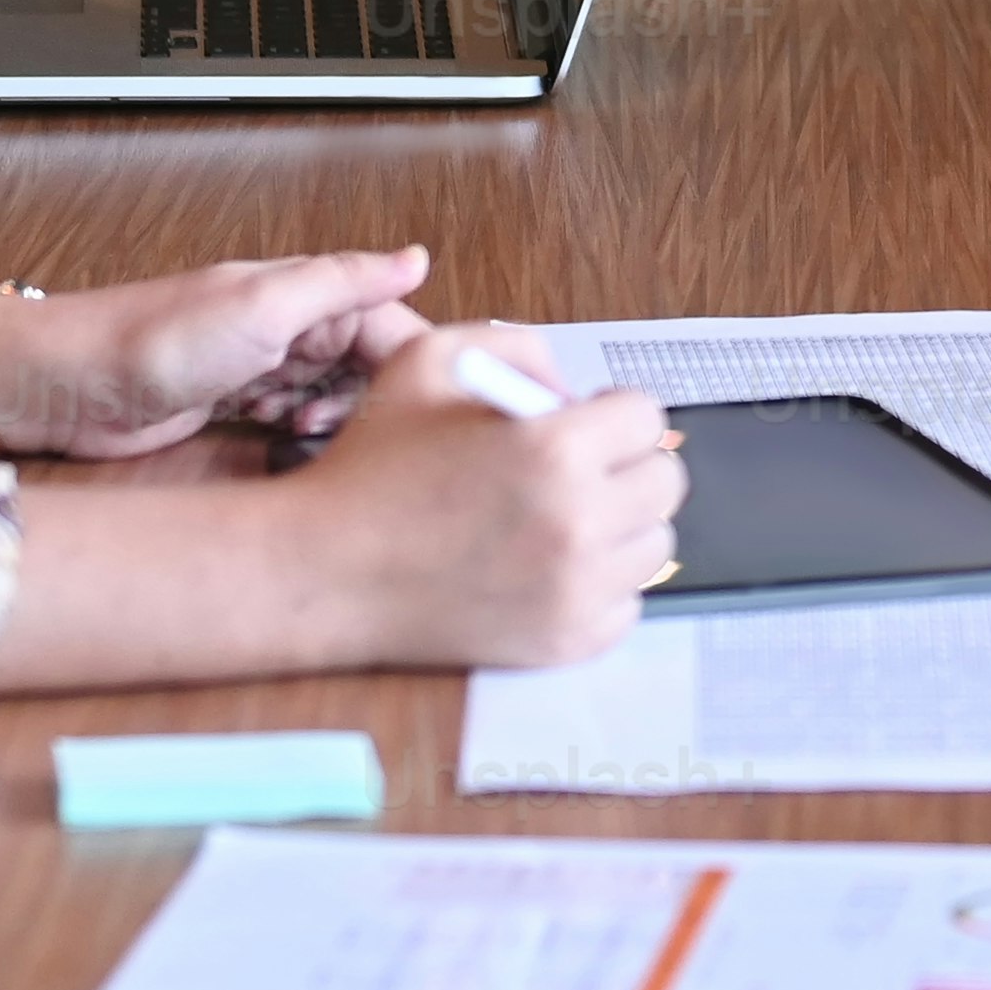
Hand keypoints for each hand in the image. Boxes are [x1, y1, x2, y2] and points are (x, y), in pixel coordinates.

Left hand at [0, 244, 433, 459]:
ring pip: (331, 394)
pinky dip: (295, 431)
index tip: (406, 414)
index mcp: (303, 293)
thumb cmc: (154, 342)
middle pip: (366, 365)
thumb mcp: (261, 309)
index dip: (403, 370)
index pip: (389, 326)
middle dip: (364, 402)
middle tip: (328, 424)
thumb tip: (417, 257)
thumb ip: (342, 283)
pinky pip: (289, 416)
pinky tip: (280, 440)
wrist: (68, 386)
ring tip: (299, 431)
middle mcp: (288, 324)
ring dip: (330, 420)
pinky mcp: (233, 403)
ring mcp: (259, 363)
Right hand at [286, 324, 687, 666]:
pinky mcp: (566, 641)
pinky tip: (549, 567)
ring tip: (559, 518)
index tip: (584, 422)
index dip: (612, 412)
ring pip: (654, 545)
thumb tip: (572, 390)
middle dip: (625, 465)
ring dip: (619, 525)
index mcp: (555, 448)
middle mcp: (579, 522)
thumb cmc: (374, 462)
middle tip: (578, 469)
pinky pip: (627, 604)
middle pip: (665, 482)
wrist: (325, 570)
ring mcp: (577, 591)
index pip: (647, 418)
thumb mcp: (432, 359)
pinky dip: (600, 584)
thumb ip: (517, 348)